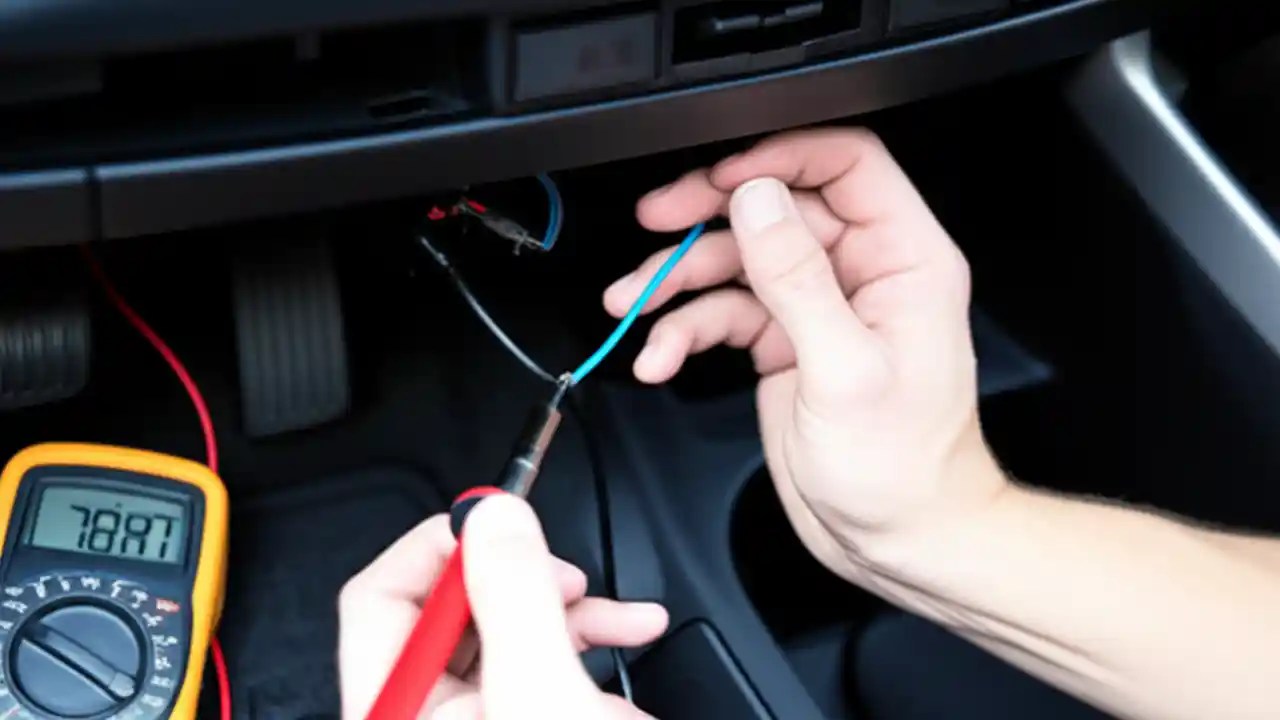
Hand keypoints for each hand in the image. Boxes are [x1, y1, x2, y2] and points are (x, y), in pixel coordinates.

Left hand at [338, 495, 667, 718]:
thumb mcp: (540, 691)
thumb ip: (515, 598)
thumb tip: (493, 516)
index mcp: (399, 707)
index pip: (381, 595)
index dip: (439, 544)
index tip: (498, 521)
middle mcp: (430, 713)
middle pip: (454, 607)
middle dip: (523, 578)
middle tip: (564, 574)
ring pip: (511, 632)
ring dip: (573, 615)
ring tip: (620, 617)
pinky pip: (546, 666)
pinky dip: (590, 650)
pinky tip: (628, 642)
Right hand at [603, 128, 1007, 577]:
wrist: (897, 539)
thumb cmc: (903, 469)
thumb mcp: (846, 370)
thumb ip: (797, 280)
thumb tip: (760, 201)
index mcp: (902, 260)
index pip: (846, 165)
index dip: (780, 157)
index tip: (722, 179)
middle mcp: (859, 273)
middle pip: (775, 206)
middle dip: (709, 213)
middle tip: (656, 221)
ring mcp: (817, 307)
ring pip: (737, 260)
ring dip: (678, 280)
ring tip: (631, 303)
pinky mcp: (783, 342)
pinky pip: (723, 313)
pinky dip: (683, 331)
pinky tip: (659, 356)